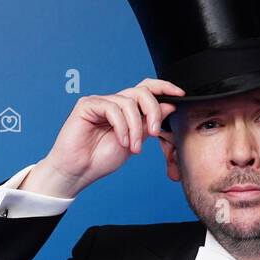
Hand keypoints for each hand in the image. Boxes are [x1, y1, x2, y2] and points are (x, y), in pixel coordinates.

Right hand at [25, 77, 185, 197]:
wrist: (79, 172)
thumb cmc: (101, 159)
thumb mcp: (134, 142)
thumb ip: (148, 124)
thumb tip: (168, 105)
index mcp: (125, 110)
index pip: (146, 90)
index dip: (164, 87)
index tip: (180, 94)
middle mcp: (113, 103)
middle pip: (141, 92)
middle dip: (153, 111)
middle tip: (153, 132)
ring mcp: (100, 102)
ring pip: (129, 102)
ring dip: (135, 128)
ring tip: (132, 147)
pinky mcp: (87, 105)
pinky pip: (112, 108)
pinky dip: (121, 126)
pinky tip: (121, 141)